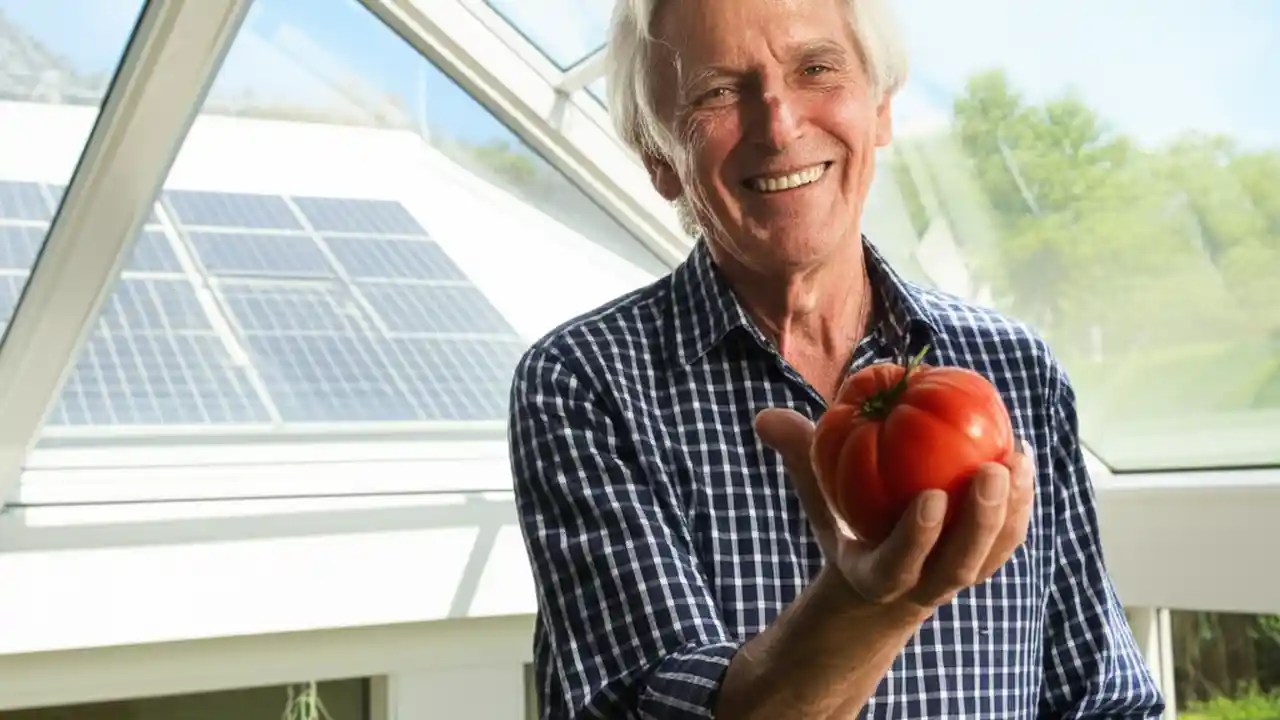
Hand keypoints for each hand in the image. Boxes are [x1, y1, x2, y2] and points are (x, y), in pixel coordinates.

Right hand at [755, 408, 1033, 612]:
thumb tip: (764, 417)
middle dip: (980, 521)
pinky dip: (1021, 502)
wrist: (882, 579)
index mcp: (876, 576)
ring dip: (1010, 509)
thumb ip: (798, 456)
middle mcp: (922, 585)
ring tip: (1017, 456)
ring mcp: (957, 578)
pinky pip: (1009, 538)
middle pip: (959, 565)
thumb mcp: (818, 495)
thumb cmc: (847, 521)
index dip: (918, 537)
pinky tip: (1022, 455)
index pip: (899, 565)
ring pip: (992, 555)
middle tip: (992, 469)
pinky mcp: (985, 562)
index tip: (931, 496)